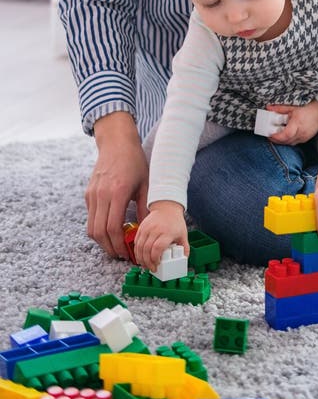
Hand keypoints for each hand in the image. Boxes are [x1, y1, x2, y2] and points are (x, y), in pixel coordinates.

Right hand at [86, 112, 148, 258]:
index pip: (113, 228)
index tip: (128, 253)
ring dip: (102, 241)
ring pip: (91, 228)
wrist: (116, 143)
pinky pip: (90, 218)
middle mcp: (102, 195)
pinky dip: (98, 228)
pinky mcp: (88, 194)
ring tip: (115, 246)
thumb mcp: (146, 183)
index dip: (119, 244)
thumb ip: (146, 207)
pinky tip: (110, 230)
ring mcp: (92, 195)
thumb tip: (148, 229)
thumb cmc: (134, 162)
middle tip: (121, 254)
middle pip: (99, 232)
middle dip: (110, 248)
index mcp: (118, 192)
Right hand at [134, 201, 188, 272]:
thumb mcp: (183, 234)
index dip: (155, 258)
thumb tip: (184, 259)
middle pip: (147, 249)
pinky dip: (136, 251)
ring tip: (145, 265)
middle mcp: (156, 230)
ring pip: (140, 246)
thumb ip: (185, 247)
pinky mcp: (141, 227)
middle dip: (147, 262)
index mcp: (167, 232)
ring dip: (140, 258)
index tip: (157, 265)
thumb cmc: (175, 221)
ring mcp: (147, 228)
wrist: (167, 207)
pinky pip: (136, 241)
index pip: (158, 248)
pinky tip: (140, 257)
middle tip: (151, 268)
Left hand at [266, 100, 317, 144]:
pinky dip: (289, 141)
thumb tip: (269, 108)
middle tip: (270, 136)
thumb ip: (280, 109)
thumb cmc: (307, 109)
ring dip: (282, 141)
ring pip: (290, 143)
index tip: (270, 135)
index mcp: (297, 123)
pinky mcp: (306, 139)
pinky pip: (295, 143)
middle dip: (276, 140)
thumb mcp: (292, 107)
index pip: (286, 134)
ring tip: (276, 136)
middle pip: (286, 141)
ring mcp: (304, 137)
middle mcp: (301, 132)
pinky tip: (286, 136)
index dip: (277, 137)